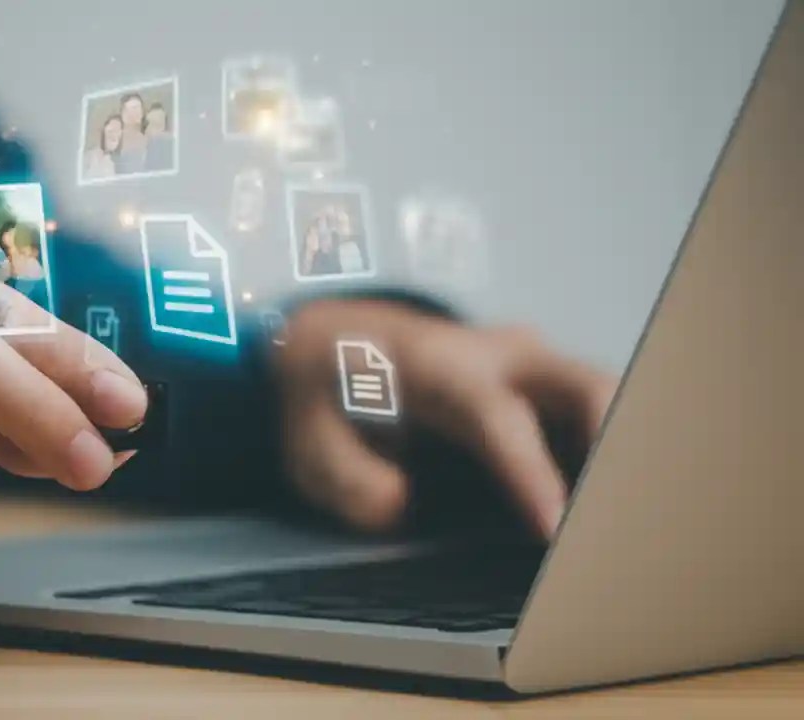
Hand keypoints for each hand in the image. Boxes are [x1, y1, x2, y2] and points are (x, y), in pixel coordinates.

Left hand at [274, 298, 615, 538]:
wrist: (338, 337)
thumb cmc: (328, 389)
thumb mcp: (308, 438)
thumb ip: (345, 475)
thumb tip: (399, 505)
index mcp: (439, 364)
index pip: (497, 418)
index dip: (530, 473)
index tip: (557, 528)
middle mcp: (498, 355)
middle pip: (586, 387)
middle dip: (616, 449)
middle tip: (618, 522)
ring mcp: (531, 364)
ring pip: (606, 397)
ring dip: (623, 456)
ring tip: (622, 523)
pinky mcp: (545, 384)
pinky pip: (598, 412)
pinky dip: (611, 454)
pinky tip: (607, 506)